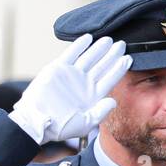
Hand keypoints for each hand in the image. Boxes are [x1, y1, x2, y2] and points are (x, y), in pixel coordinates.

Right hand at [10, 34, 130, 143]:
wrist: (37, 121)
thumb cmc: (60, 127)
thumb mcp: (84, 123)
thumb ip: (100, 112)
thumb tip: (114, 101)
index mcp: (93, 96)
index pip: (110, 78)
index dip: (119, 68)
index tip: (128, 58)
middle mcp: (84, 83)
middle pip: (102, 65)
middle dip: (112, 54)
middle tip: (122, 44)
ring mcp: (72, 75)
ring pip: (89, 57)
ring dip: (99, 48)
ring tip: (109, 39)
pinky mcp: (59, 68)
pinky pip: (71, 54)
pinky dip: (79, 45)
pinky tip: (88, 38)